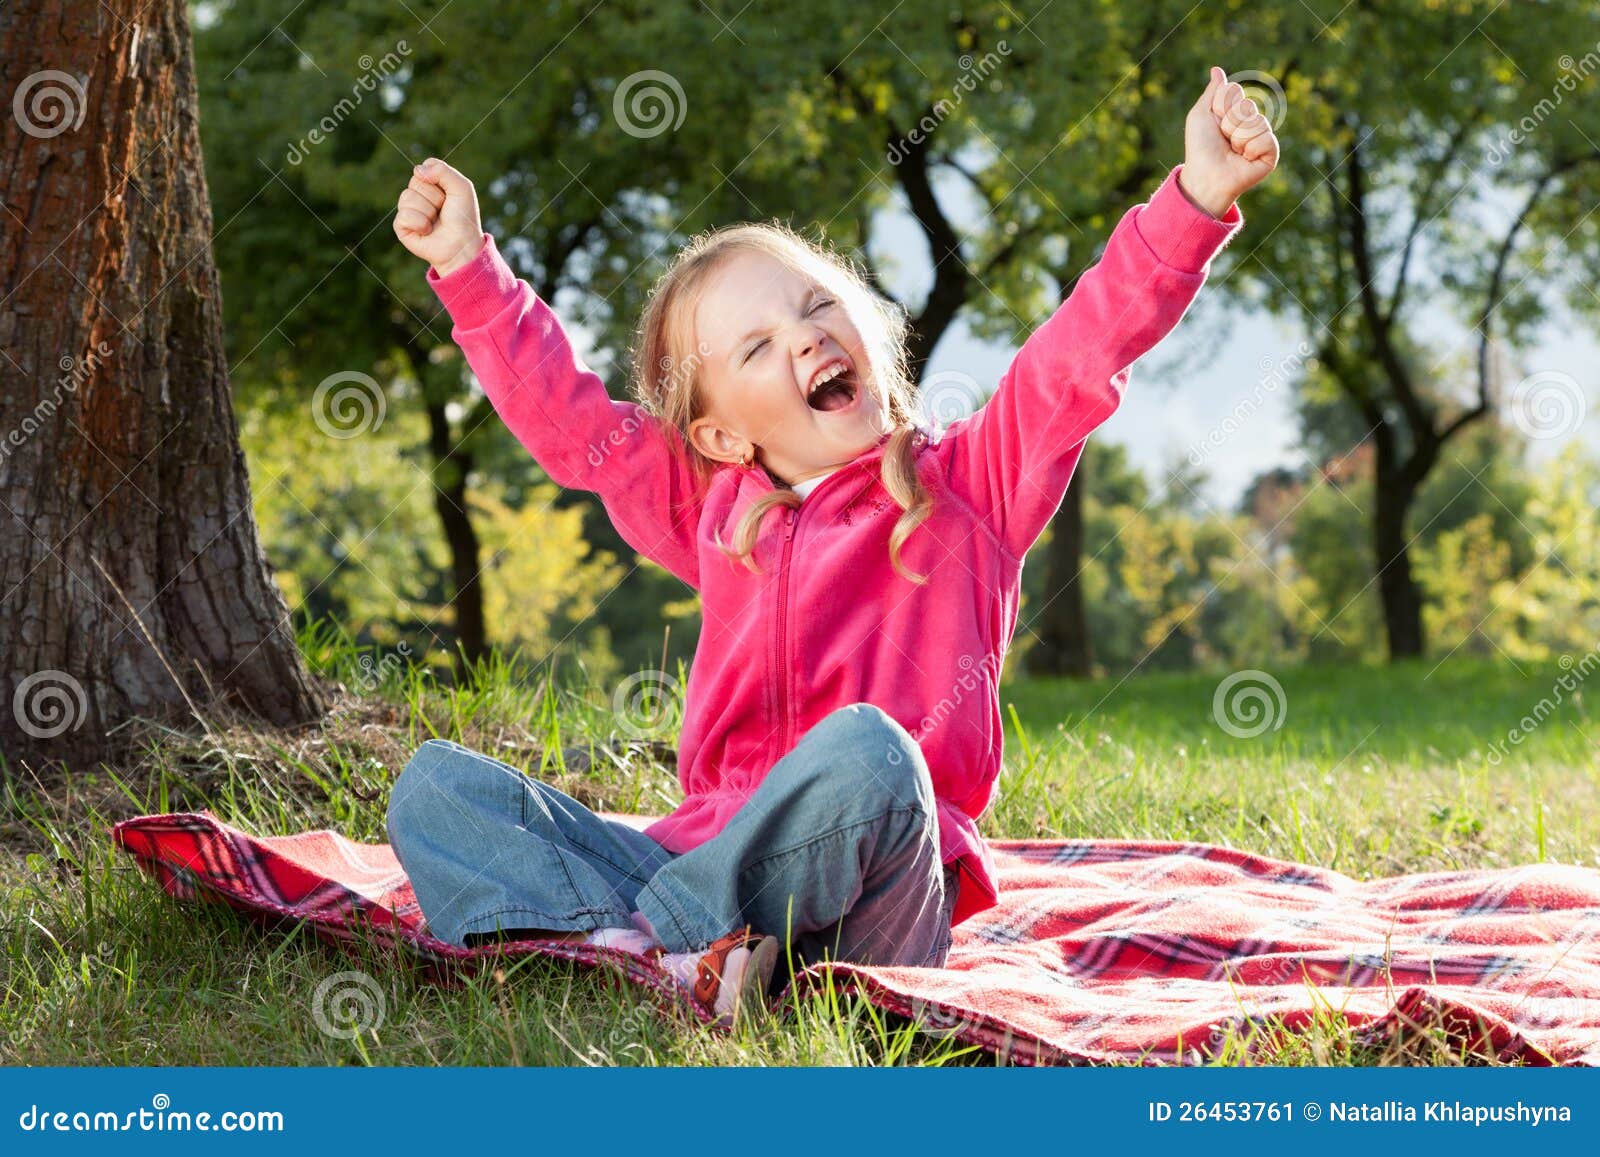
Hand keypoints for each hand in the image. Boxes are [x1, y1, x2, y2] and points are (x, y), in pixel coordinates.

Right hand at [393, 157, 484, 275]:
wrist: (461, 245)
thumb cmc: (463, 217)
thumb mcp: (462, 188)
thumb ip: (443, 170)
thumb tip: (417, 170)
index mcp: (430, 184)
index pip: (423, 169)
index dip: (438, 181)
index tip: (449, 195)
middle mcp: (417, 195)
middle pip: (415, 182)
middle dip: (434, 197)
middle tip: (443, 210)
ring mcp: (408, 210)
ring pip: (407, 197)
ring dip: (428, 211)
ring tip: (436, 222)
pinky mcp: (401, 226)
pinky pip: (404, 215)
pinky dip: (420, 223)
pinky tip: (427, 231)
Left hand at [1179, 66, 1280, 217]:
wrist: (1205, 175)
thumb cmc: (1200, 147)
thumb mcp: (1201, 115)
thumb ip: (1213, 92)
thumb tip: (1217, 69)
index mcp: (1235, 111)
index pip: (1235, 91)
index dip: (1221, 105)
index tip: (1213, 120)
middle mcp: (1250, 122)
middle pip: (1247, 105)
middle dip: (1229, 122)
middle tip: (1223, 139)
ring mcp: (1261, 137)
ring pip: (1257, 121)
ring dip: (1238, 137)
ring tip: (1233, 151)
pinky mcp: (1271, 153)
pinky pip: (1266, 138)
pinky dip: (1251, 149)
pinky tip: (1245, 159)